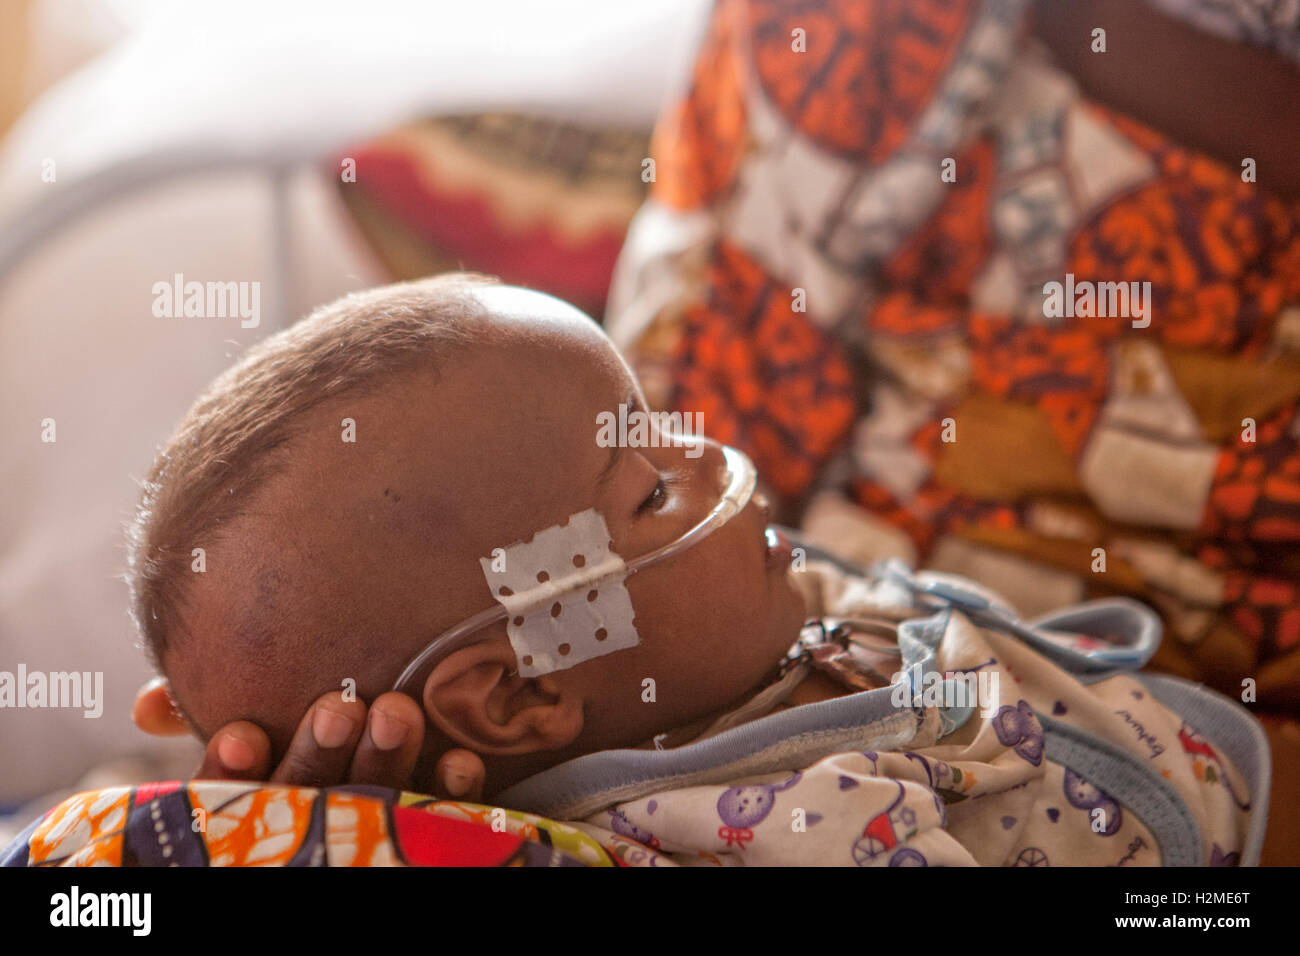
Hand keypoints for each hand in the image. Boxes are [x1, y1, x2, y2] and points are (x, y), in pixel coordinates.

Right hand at [132, 677, 486, 799]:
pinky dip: (453, 790)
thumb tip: (149, 702)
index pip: (231, 796)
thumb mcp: (245, 738)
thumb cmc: (295, 749)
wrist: (373, 816)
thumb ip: (202, 708)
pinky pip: (443, 819)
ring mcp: (369, 833)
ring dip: (387, 759)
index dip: (232, 770)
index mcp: (258, 802)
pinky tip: (463, 759)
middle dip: (320, 755)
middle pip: (309, 798)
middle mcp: (311, 824)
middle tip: (339, 707)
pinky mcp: (425, 832)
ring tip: (396, 710)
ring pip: (376, 803)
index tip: (242, 733)